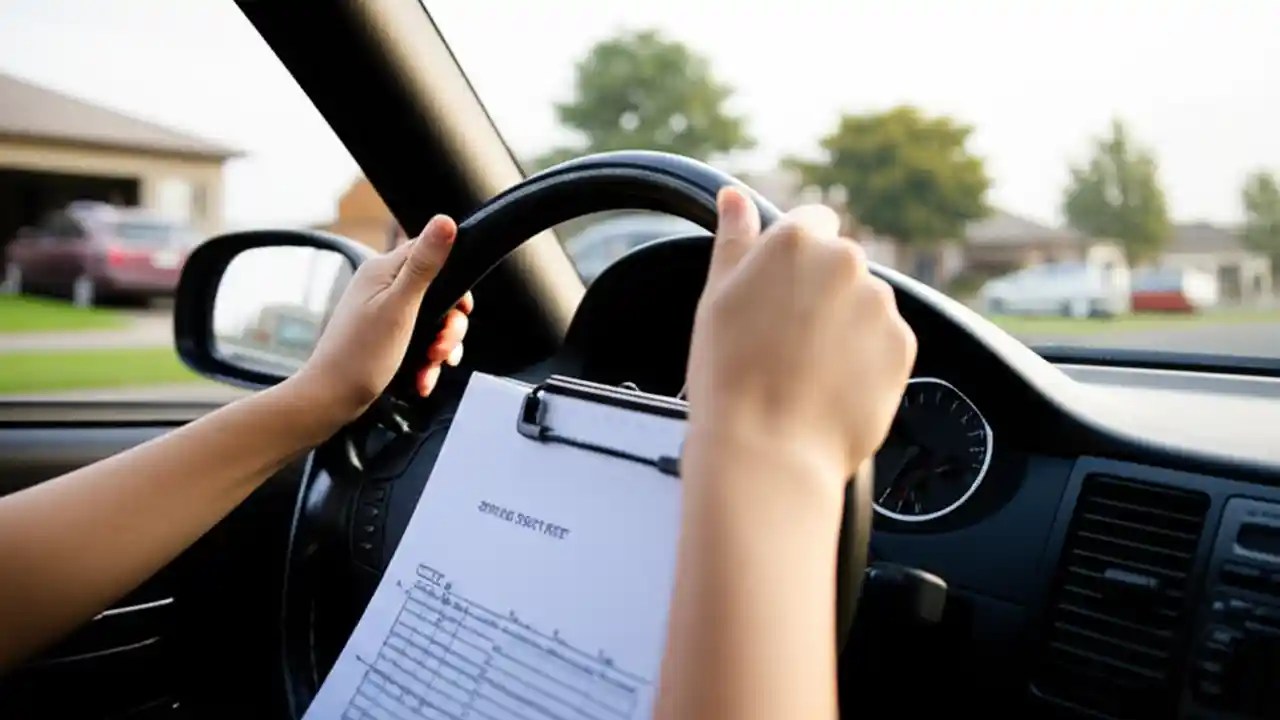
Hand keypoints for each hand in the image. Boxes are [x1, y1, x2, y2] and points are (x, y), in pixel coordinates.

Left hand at [297, 215, 471, 423]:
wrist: (330, 399)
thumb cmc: (360, 356)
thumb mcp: (400, 307)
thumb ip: (425, 265)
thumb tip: (445, 220)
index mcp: (383, 271)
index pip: (431, 252)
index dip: (455, 281)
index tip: (461, 308)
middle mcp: (382, 287)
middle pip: (438, 293)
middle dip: (449, 325)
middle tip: (442, 347)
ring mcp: (384, 312)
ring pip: (433, 321)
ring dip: (440, 347)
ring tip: (431, 365)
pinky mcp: (386, 336)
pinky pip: (418, 341)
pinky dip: (424, 362)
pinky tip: (421, 378)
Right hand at [684, 187, 915, 494]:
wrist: (767, 450)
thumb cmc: (729, 375)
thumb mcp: (716, 298)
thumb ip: (734, 238)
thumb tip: (734, 196)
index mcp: (797, 241)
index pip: (811, 223)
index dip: (792, 259)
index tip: (778, 292)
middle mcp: (846, 262)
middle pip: (839, 264)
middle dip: (820, 292)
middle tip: (784, 339)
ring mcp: (880, 305)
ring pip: (863, 304)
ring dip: (843, 325)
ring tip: (806, 368)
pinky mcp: (902, 347)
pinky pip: (883, 342)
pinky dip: (863, 358)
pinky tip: (829, 385)